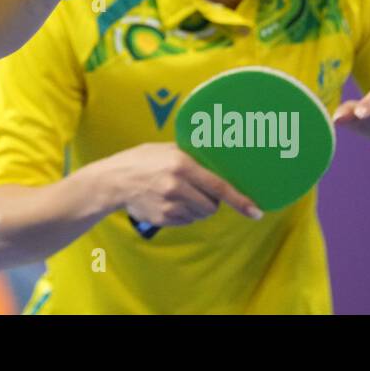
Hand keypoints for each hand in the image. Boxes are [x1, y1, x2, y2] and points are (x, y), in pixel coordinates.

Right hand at [109, 142, 263, 227]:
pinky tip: (168, 202)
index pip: (218, 186)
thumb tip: (218, 161)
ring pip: (200, 214)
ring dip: (197, 208)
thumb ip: (191, 156)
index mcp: (181, 165)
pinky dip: (183, 214)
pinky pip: (186, 220)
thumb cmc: (141, 160)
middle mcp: (177, 186)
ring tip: (178, 194)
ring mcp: (169, 204)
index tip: (256, 212)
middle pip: (212, 205)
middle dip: (210, 200)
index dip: (240, 200)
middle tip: (197, 190)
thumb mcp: (166, 149)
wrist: (113, 180)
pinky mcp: (163, 217)